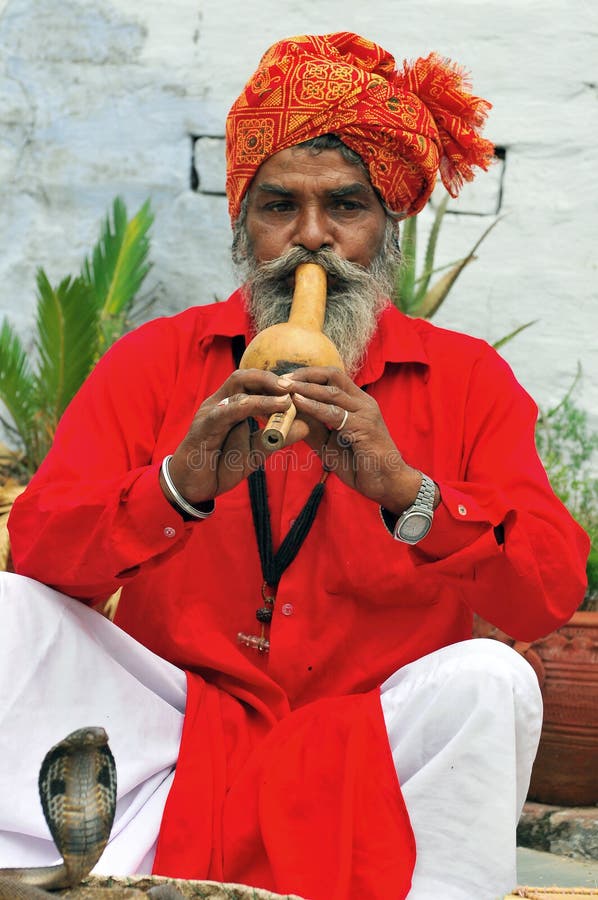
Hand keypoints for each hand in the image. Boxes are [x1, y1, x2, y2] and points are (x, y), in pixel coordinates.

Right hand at [163, 369, 295, 503]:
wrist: (192, 487)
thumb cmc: (221, 465)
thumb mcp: (256, 451)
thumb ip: (278, 437)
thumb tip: (305, 426)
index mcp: (230, 405)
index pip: (251, 383)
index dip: (274, 383)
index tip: (298, 389)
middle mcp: (219, 403)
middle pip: (243, 377)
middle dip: (270, 379)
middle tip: (293, 387)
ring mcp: (210, 412)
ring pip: (237, 390)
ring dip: (264, 391)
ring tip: (286, 397)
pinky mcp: (203, 426)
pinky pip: (227, 411)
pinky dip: (250, 407)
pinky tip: (268, 412)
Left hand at [280, 367, 425, 513]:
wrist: (386, 484)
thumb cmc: (361, 464)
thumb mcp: (330, 444)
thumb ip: (314, 429)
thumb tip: (290, 417)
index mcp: (357, 403)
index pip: (332, 378)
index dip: (308, 375)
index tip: (286, 378)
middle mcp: (363, 403)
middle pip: (333, 376)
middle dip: (305, 375)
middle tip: (281, 379)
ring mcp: (366, 413)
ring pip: (332, 392)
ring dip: (306, 388)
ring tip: (285, 387)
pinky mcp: (364, 427)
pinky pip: (335, 414)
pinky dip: (314, 407)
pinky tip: (298, 404)